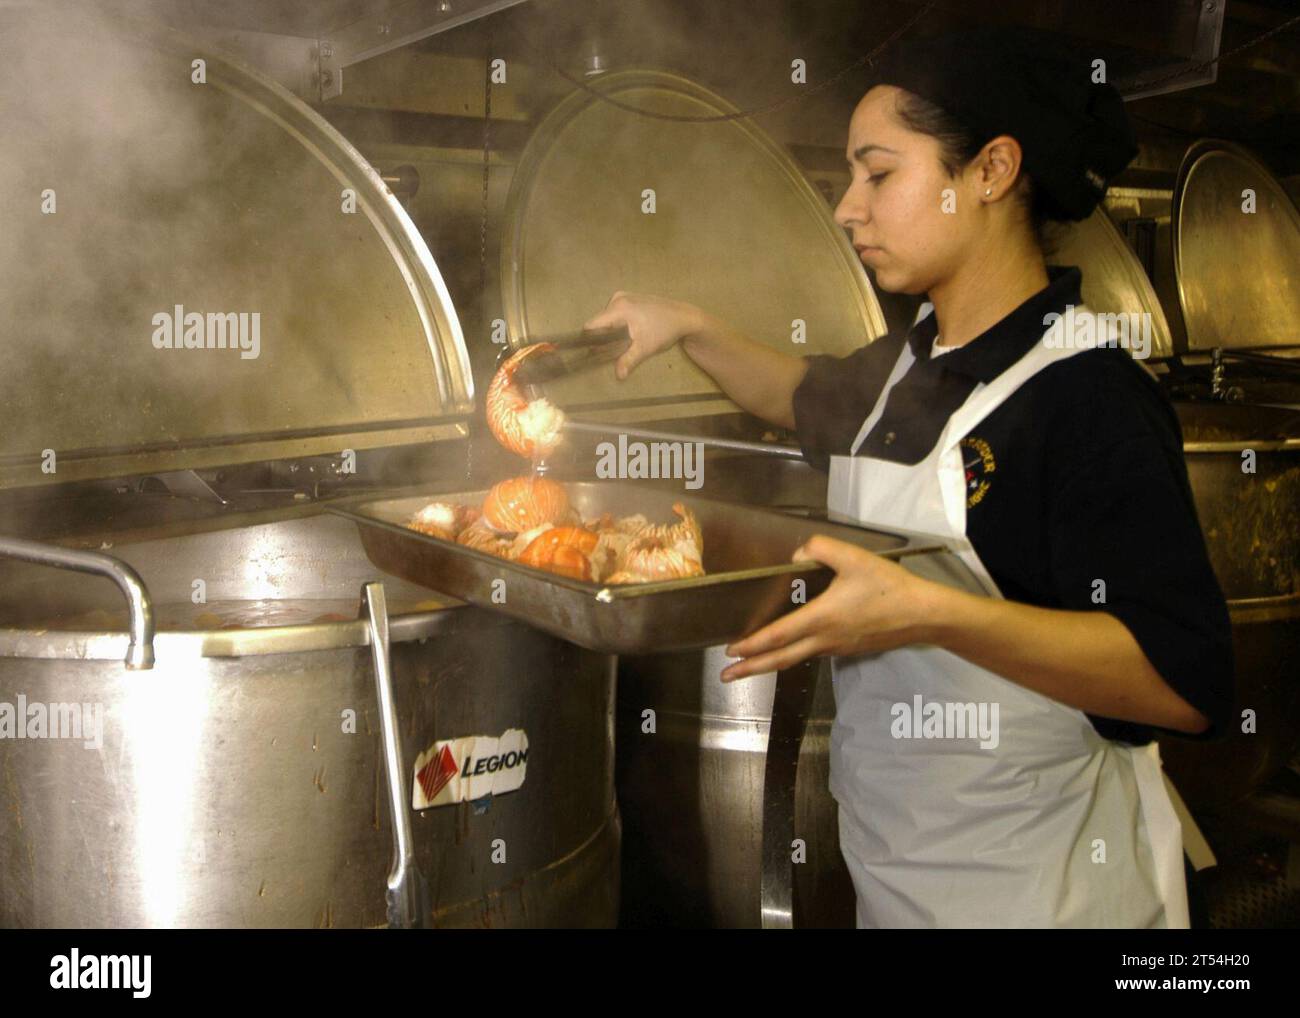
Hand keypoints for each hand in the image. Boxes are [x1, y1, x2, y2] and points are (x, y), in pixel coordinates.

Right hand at [583, 291, 706, 379]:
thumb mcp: (646, 348)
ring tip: (626, 342)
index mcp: (619, 308)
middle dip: (604, 338)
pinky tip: (631, 333)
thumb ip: (629, 361)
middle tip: (616, 351)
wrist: (684, 318)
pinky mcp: (630, 298)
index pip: (592, 325)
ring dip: (612, 332)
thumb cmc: (665, 330)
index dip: (590, 341)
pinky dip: (619, 325)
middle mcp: (618, 298)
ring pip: (607, 319)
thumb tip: (618, 376)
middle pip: (599, 323)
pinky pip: (615, 314)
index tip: (595, 353)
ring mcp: (624, 296)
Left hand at [719, 534, 943, 680]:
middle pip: (781, 659)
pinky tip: (789, 648)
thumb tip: (797, 556)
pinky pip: (812, 653)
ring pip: (796, 658)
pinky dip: (792, 654)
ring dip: (769, 662)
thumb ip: (820, 549)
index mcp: (822, 618)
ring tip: (749, 665)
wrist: (923, 614)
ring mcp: (836, 647)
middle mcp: (825, 639)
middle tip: (726, 676)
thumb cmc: (888, 586)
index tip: (731, 652)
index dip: (753, 644)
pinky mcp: (848, 648)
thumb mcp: (853, 557)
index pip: (778, 636)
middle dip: (751, 669)